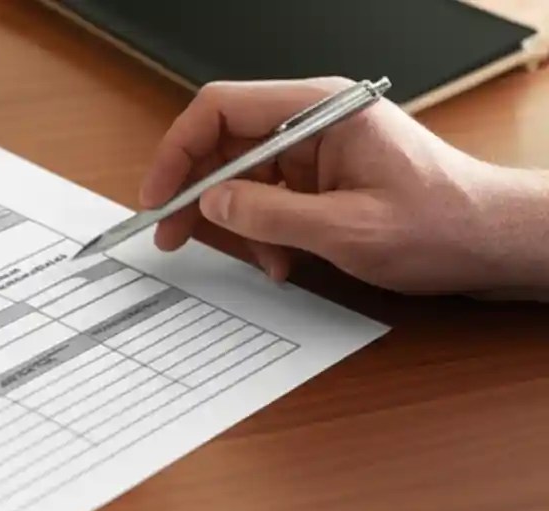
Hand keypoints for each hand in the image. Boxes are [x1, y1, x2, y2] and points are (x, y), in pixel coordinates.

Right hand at [143, 77, 548, 296]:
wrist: (493, 241)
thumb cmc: (441, 224)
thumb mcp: (346, 229)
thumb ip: (270, 214)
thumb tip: (211, 201)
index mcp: (320, 110)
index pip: (222, 109)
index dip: (178, 151)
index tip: (158, 195)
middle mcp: (315, 121)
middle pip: (225, 143)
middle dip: (197, 192)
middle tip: (171, 234)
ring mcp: (319, 149)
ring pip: (244, 177)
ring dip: (240, 223)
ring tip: (258, 259)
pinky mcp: (324, 177)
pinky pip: (271, 198)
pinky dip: (266, 232)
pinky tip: (282, 260)